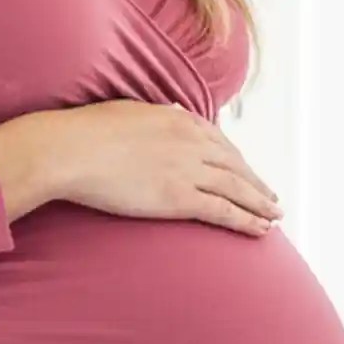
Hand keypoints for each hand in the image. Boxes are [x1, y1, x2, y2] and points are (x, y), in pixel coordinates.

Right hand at [0, 99, 281, 235]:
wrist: (69, 150)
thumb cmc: (82, 133)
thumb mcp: (123, 114)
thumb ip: (146, 122)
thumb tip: (149, 126)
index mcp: (177, 118)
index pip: (219, 141)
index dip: (237, 160)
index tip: (247, 171)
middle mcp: (190, 141)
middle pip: (235, 165)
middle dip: (256, 182)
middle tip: (271, 197)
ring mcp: (187, 169)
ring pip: (237, 188)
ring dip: (260, 204)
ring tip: (274, 216)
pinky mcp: (179, 197)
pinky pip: (224, 210)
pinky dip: (247, 220)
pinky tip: (261, 230)